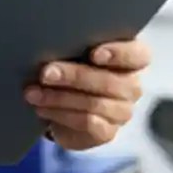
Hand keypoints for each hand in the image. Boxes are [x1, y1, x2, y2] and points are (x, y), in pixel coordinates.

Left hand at [25, 39, 150, 150]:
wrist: (65, 106)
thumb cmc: (74, 66)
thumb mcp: (76, 51)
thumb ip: (75, 43)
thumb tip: (51, 40)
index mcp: (132, 60)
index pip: (138, 55)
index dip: (119, 54)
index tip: (94, 54)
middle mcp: (132, 86)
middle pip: (109, 81)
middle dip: (74, 76)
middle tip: (46, 73)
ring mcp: (122, 112)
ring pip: (94, 104)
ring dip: (59, 97)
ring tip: (33, 92)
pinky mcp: (107, 132)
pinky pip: (86, 123)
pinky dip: (60, 114)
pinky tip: (41, 108)